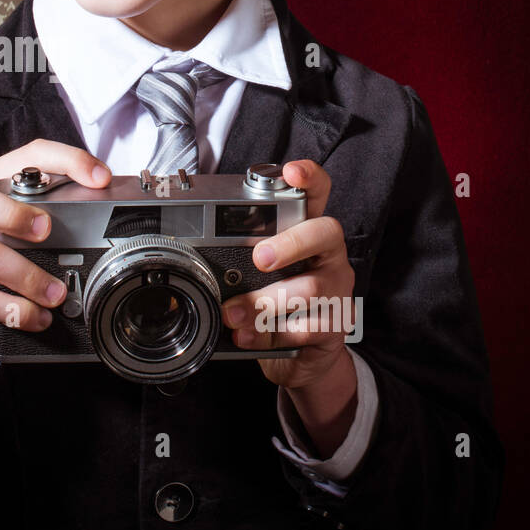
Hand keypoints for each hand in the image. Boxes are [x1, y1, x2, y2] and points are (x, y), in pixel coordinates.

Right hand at [0, 141, 110, 389]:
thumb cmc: (1, 238)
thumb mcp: (23, 211)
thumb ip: (56, 201)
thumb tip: (108, 199)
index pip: (29, 155)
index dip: (66, 161)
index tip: (99, 178)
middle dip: (16, 215)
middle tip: (48, 230)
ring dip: (27, 276)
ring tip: (57, 293)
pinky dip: (16, 310)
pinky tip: (39, 317)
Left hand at [221, 160, 355, 392]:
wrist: (301, 358)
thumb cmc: (273, 304)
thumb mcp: (253, 276)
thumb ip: (235, 258)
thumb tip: (192, 254)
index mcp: (308, 233)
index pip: (318, 193)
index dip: (310, 178)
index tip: (292, 171)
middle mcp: (328, 255)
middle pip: (325, 232)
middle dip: (290, 243)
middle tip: (259, 258)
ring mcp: (337, 289)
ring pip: (312, 287)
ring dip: (266, 302)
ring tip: (232, 314)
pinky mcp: (336, 325)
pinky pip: (306, 328)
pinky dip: (270, 334)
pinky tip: (248, 336)